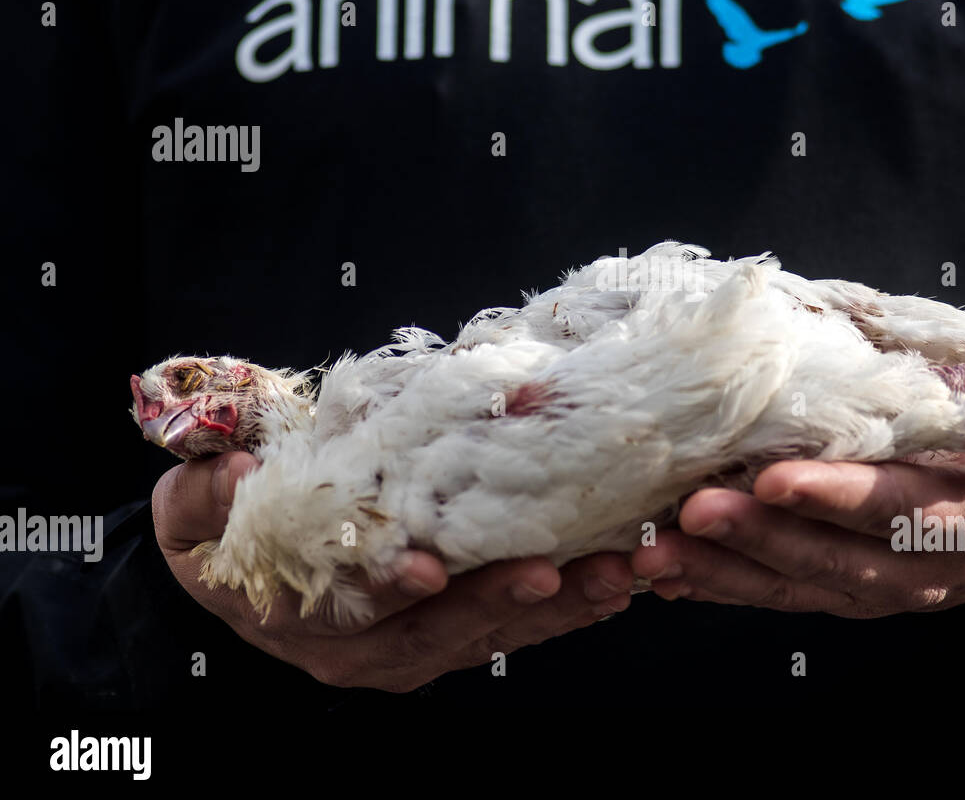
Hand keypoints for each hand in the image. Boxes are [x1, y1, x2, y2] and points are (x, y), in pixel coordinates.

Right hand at [152, 453, 632, 691]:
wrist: (245, 570)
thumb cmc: (227, 532)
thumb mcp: (193, 511)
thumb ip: (206, 496)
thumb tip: (238, 475)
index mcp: (298, 615)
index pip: (345, 606)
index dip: (385, 586)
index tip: (427, 567)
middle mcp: (359, 650)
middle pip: (436, 632)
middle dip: (498, 602)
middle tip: (560, 571)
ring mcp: (409, 651)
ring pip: (486, 638)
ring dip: (552, 612)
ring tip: (611, 578)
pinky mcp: (446, 639)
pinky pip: (507, 631)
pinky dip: (560, 613)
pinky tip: (608, 587)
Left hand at [631, 394, 964, 615]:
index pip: (903, 512)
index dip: (839, 498)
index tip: (773, 478)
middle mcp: (929, 571)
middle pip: (838, 559)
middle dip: (760, 538)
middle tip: (690, 512)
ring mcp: (885, 589)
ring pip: (801, 587)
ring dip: (727, 572)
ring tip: (659, 553)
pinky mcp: (852, 593)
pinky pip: (786, 598)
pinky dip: (727, 589)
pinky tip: (673, 577)